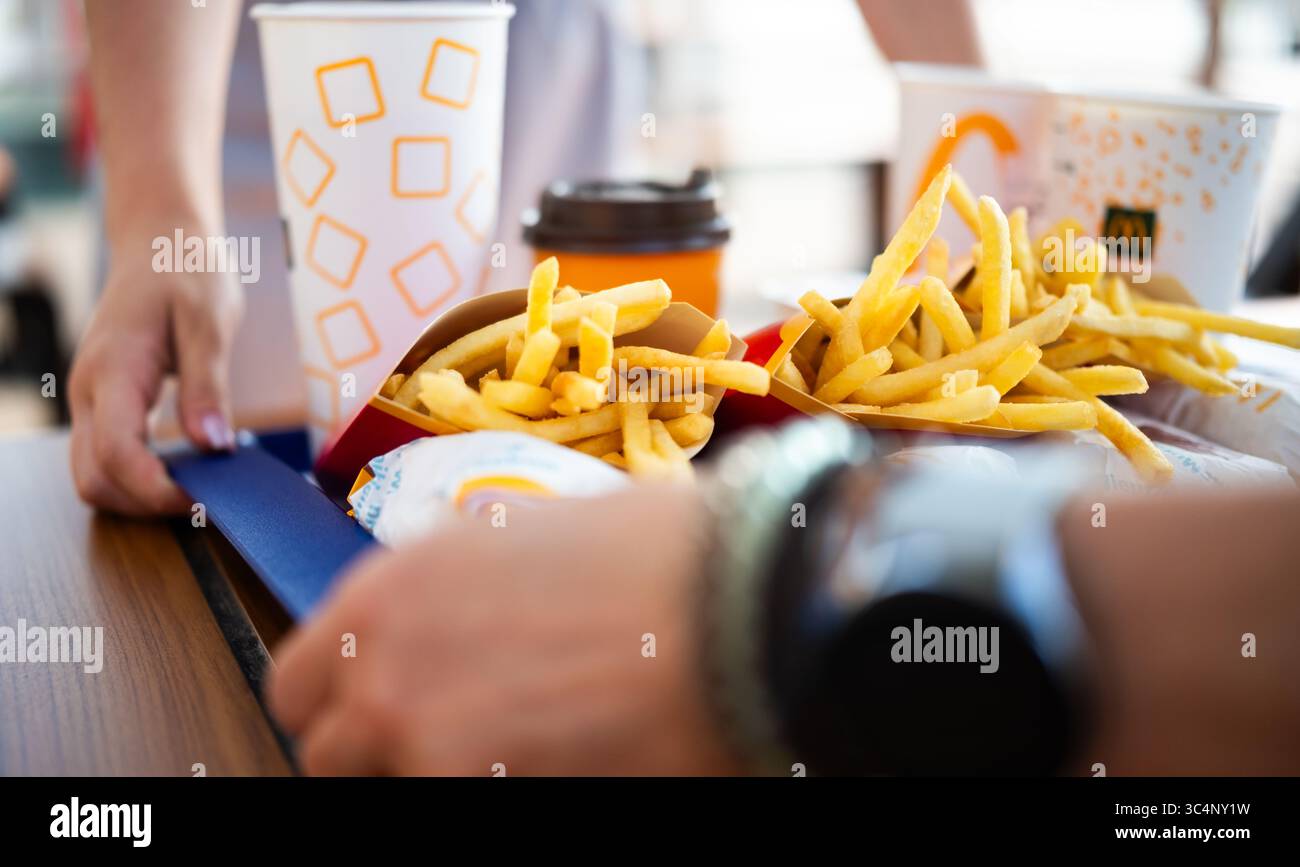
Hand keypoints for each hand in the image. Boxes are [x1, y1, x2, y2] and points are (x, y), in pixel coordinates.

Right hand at [69, 247, 242, 514]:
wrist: (160, 242)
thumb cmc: (188, 272)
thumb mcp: (211, 322)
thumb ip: (209, 385)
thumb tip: (214, 445)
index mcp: (113, 370)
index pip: (116, 453)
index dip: (155, 489)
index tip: (202, 498)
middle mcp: (90, 391)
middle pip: (93, 479)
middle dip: (144, 503)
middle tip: (206, 500)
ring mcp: (91, 400)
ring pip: (93, 476)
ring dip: (138, 496)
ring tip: (198, 488)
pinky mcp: (104, 404)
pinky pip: (106, 458)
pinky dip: (138, 478)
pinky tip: (184, 470)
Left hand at [269, 485, 740, 775]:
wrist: (736, 597)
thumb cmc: (659, 551)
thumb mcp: (534, 535)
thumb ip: (464, 578)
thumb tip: (466, 591)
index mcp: (390, 586)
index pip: (298, 680)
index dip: (343, 704)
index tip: (378, 716)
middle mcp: (383, 663)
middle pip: (325, 755)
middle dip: (376, 758)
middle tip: (445, 750)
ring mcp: (420, 739)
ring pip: (383, 791)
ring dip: (430, 776)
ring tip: (512, 754)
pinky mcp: (465, 791)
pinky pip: (440, 802)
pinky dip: (488, 789)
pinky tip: (554, 763)